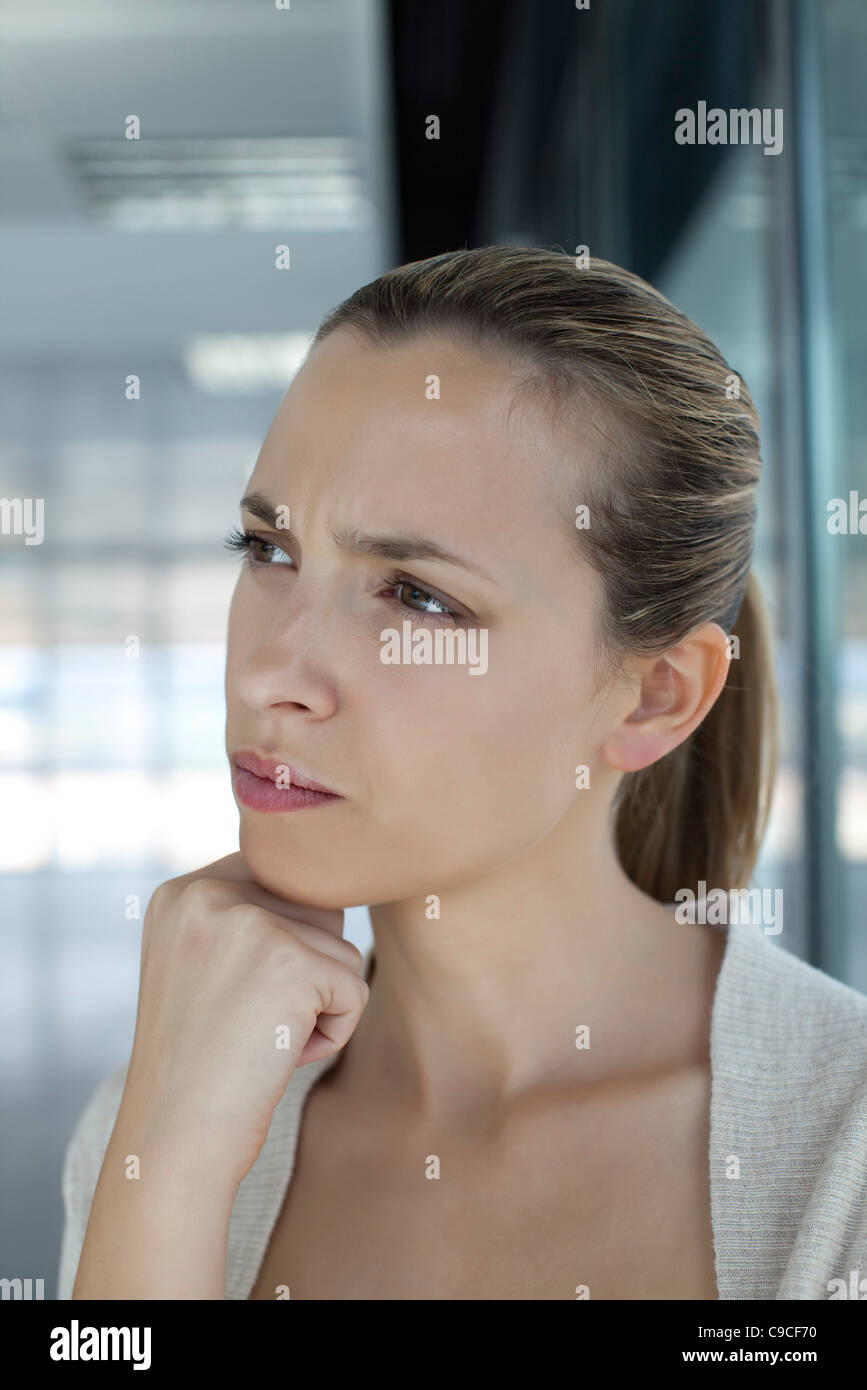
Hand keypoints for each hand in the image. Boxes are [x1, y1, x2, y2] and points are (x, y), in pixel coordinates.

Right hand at [121, 851, 369, 1188]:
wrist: (172, 1143)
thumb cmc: (197, 1067)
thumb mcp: (198, 967)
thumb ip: (245, 919)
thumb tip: (330, 891)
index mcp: (180, 892)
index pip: (278, 881)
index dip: (284, 946)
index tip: (237, 1001)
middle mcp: (207, 895)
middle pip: (316, 912)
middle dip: (305, 975)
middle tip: (245, 1025)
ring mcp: (249, 925)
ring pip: (341, 950)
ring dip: (318, 1007)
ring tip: (257, 1041)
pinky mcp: (292, 964)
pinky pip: (355, 990)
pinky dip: (332, 1034)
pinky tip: (279, 1057)